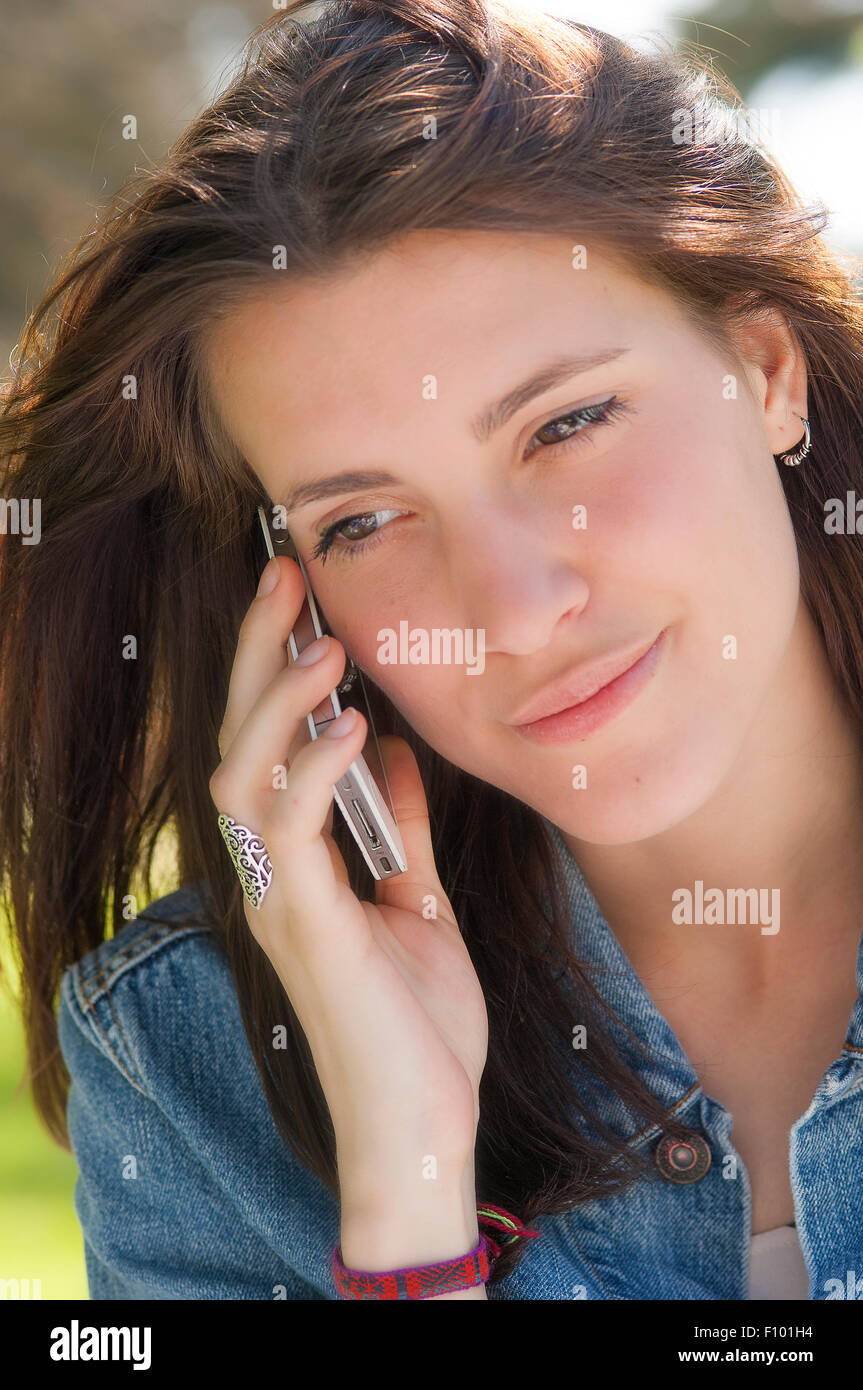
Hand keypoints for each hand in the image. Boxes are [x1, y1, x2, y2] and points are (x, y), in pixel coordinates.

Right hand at [209, 556, 488, 1203]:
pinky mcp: (300, 927)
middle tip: (285, 577)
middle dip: (259, 655)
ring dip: (278, 701)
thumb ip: (400, 829)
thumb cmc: (419, 1024)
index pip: (267, 745)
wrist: (425, 1125)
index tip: (305, 600)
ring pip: (242, 776)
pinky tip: (352, 725)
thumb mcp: (421, 903)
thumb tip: (398, 751)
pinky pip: (285, 832)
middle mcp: (268, 873)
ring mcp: (276, 899)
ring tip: (320, 639)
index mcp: (294, 862)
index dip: (276, 670)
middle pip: (239, 741)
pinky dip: (312, 771)